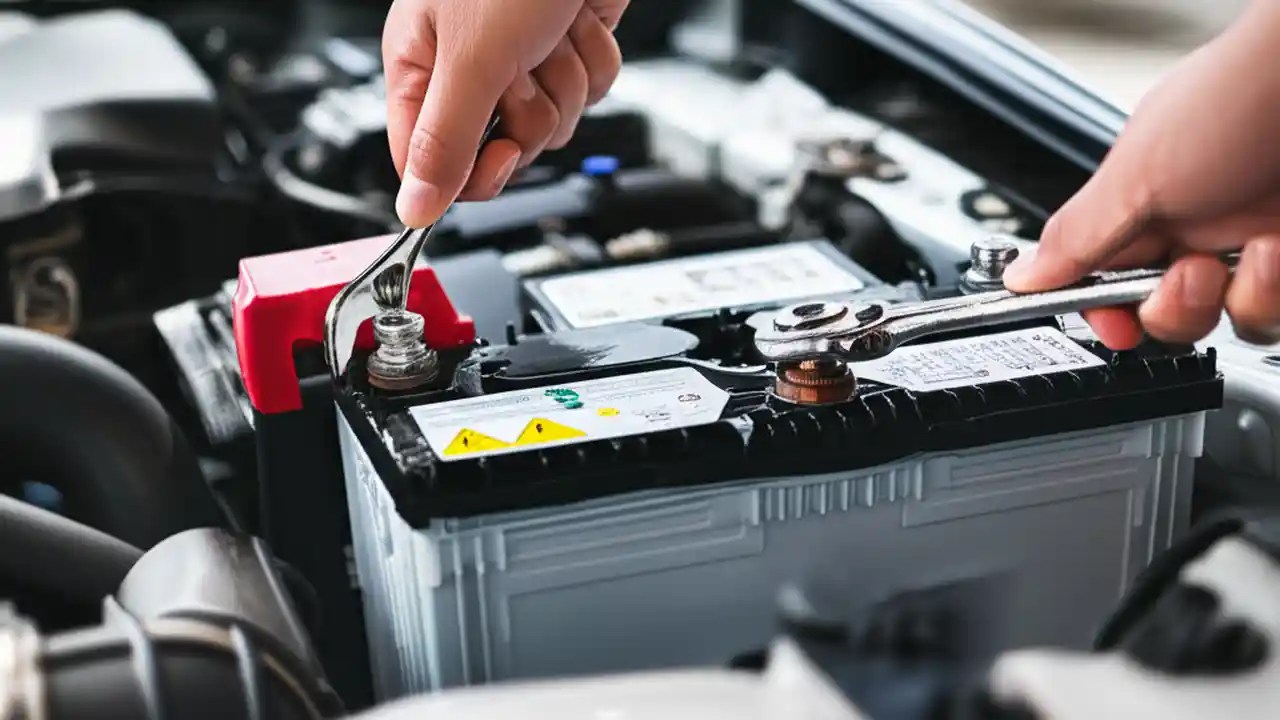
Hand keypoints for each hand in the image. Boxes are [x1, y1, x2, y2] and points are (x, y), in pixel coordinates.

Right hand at [383, 0, 628, 226]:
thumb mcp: (474, 58)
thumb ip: (445, 138)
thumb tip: (416, 205)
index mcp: (419, 66)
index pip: (431, 161)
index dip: (471, 172)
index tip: (500, 155)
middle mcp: (467, 69)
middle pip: (503, 147)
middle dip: (531, 110)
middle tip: (524, 66)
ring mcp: (522, 61)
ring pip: (554, 121)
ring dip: (567, 78)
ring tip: (551, 30)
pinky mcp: (567, 50)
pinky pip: (591, 89)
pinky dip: (595, 58)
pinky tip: (578, 19)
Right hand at [1002, 0, 1279, 347]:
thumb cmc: (1246, 95)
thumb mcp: (1139, 174)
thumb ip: (1077, 236)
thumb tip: (1021, 275)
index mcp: (1143, 200)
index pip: (1103, 280)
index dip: (1106, 311)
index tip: (1116, 327)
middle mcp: (1199, 222)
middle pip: (1165, 312)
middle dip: (1175, 307)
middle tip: (1190, 274)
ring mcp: (1252, 241)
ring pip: (1230, 319)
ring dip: (1240, 296)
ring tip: (1258, 250)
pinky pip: (1275, 311)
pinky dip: (1276, 288)